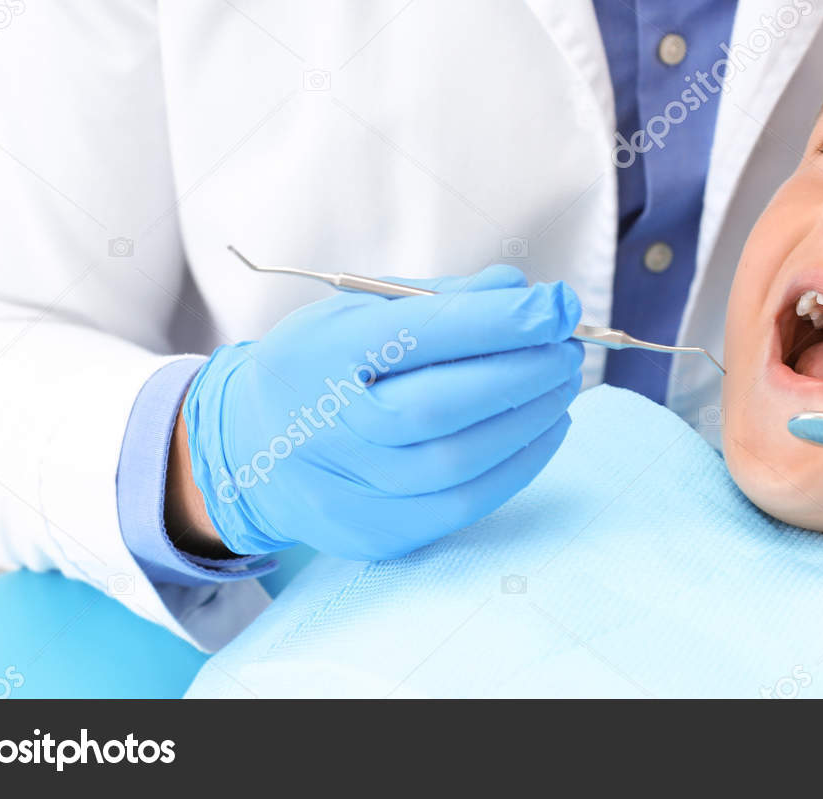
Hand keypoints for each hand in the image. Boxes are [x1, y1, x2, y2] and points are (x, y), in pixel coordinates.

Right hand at [178, 265, 583, 558]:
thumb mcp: (359, 311)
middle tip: (569, 346)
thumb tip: (521, 290)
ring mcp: (349, 490)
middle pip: (440, 406)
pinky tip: (545, 428)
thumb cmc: (323, 365)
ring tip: (563, 382)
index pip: (418, 335)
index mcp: (320, 354)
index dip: (499, 321)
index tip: (558, 305)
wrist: (253, 449)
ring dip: (530, 418)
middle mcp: (327, 427)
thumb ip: (440, 298)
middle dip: (523, 371)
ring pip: (459, 461)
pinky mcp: (377, 533)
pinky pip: (464, 505)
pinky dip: (519, 464)